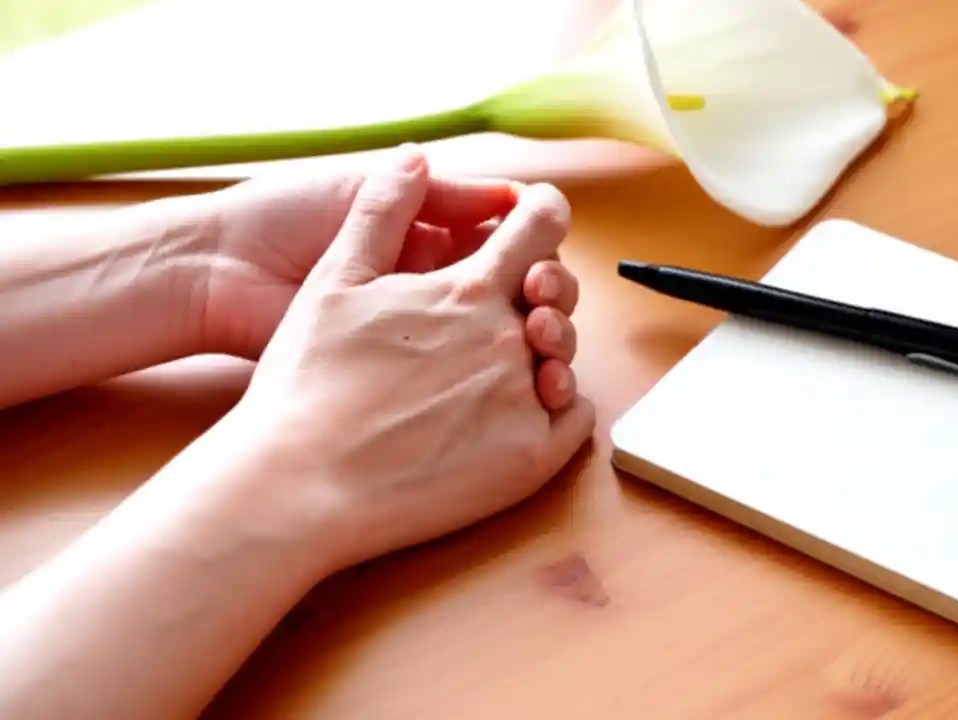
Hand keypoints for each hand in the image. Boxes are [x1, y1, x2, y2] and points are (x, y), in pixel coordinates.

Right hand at [219, 148, 594, 569]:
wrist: (297, 485)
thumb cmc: (306, 385)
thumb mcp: (335, 280)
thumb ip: (381, 211)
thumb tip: (413, 156)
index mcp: (467, 289)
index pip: (540, 226)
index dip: (544, 212)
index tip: (538, 217)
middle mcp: (507, 339)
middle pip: (560, 292)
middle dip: (545, 285)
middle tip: (514, 301)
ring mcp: (522, 401)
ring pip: (567, 355)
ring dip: (550, 347)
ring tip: (510, 357)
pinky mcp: (529, 459)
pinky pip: (575, 418)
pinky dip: (560, 405)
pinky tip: (524, 404)